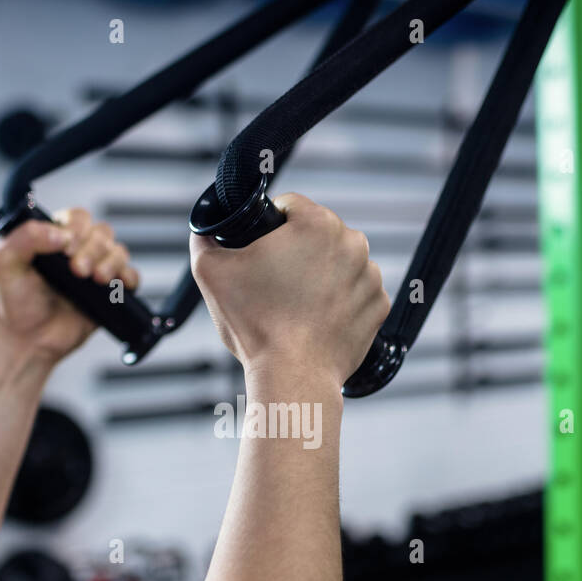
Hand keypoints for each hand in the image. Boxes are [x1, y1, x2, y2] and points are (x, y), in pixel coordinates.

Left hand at [0, 208, 140, 363]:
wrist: (27, 341)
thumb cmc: (12, 302)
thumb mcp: (3, 262)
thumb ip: (24, 237)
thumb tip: (60, 234)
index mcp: (53, 236)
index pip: (77, 218)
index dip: (76, 229)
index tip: (65, 249)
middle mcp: (77, 250)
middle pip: (102, 232)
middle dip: (93, 249)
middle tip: (77, 270)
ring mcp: (95, 271)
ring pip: (118, 250)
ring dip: (111, 261)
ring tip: (95, 279)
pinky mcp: (109, 293)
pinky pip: (131, 276)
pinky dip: (128, 277)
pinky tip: (114, 285)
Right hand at [189, 193, 388, 389]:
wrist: (293, 375)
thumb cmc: (256, 325)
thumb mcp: (210, 272)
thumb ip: (203, 239)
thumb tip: (203, 231)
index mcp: (317, 223)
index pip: (290, 206)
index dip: (270, 225)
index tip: (261, 249)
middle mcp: (353, 243)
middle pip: (317, 235)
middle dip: (297, 252)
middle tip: (274, 283)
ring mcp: (370, 276)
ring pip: (339, 264)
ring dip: (320, 276)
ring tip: (295, 304)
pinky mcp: (378, 306)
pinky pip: (356, 294)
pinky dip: (339, 303)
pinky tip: (316, 319)